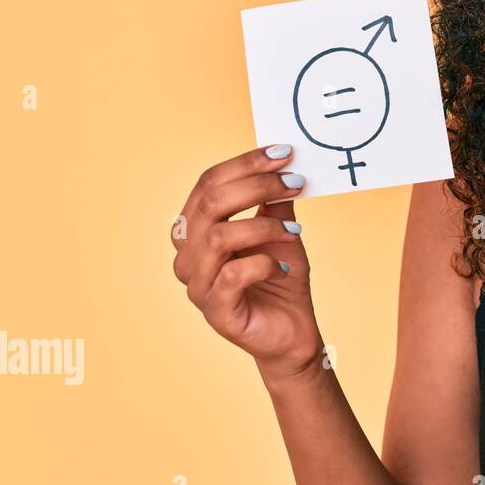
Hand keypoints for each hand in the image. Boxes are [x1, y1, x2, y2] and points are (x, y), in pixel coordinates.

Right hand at [171, 145, 323, 383]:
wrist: (292, 331)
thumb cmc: (280, 280)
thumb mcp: (281, 231)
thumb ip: (275, 201)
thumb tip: (284, 162)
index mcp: (196, 230)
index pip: (208, 184)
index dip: (244, 164)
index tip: (283, 152)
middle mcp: (188, 255)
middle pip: (210, 203)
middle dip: (256, 185)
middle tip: (294, 181)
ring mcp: (197, 285)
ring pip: (219, 237)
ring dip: (264, 226)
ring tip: (296, 230)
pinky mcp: (216, 311)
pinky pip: (233, 274)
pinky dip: (265, 264)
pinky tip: (284, 269)